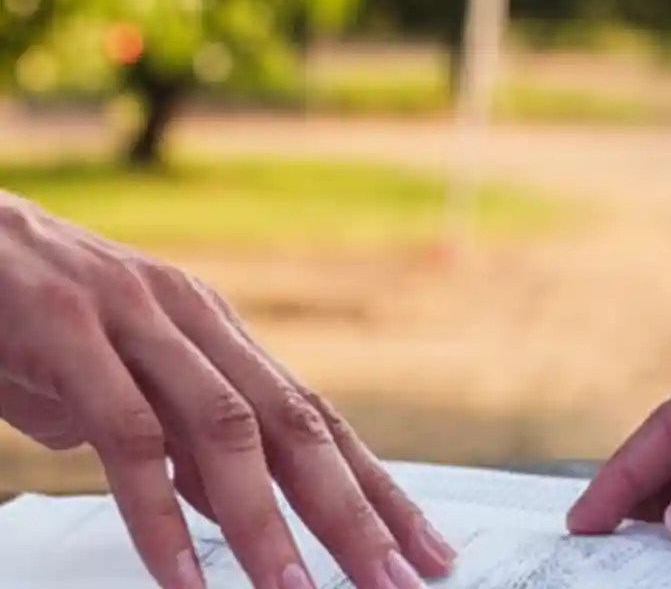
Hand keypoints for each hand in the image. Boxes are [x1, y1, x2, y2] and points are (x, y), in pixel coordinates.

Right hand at [0, 193, 453, 588]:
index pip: (317, 419)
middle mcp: (196, 321)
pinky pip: (125, 436)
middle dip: (353, 511)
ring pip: (226, 430)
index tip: (425, 546)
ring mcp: (135, 319)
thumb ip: (174, 436)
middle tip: (399, 578)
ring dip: (266, 522)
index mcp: (219, 334)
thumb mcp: (121, 378)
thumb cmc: (35, 313)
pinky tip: (184, 578)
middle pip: (298, 426)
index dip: (377, 487)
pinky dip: (156, 515)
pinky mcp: (68, 330)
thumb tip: (216, 502)